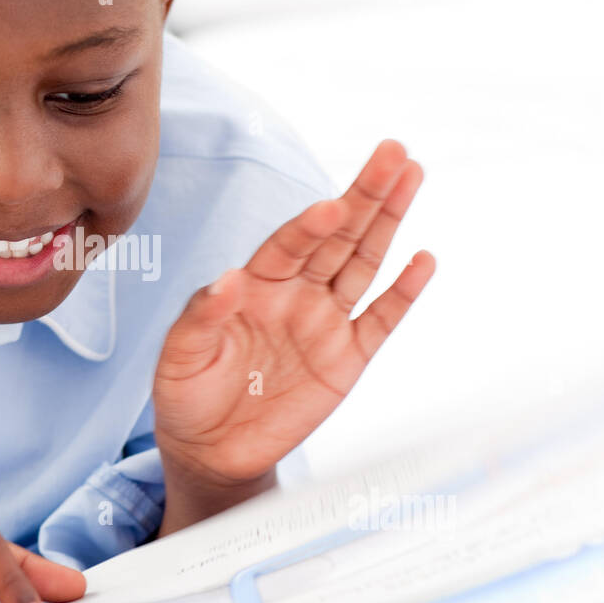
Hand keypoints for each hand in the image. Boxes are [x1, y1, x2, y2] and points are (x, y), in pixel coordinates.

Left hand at [153, 139, 434, 530]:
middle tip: (394, 151)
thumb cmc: (187, 394)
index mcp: (254, 286)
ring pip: (364, 263)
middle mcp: (295, 293)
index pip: (288, 245)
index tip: (331, 204)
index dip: (310, 225)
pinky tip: (423, 259)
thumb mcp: (180, 356)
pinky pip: (380, 320)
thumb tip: (227, 279)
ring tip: (412, 176)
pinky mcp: (347, 359)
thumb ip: (200, 317)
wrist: (211, 451)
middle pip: (337, 236)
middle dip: (365, 194)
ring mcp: (325, 322)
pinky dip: (403, 292)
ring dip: (389, 221)